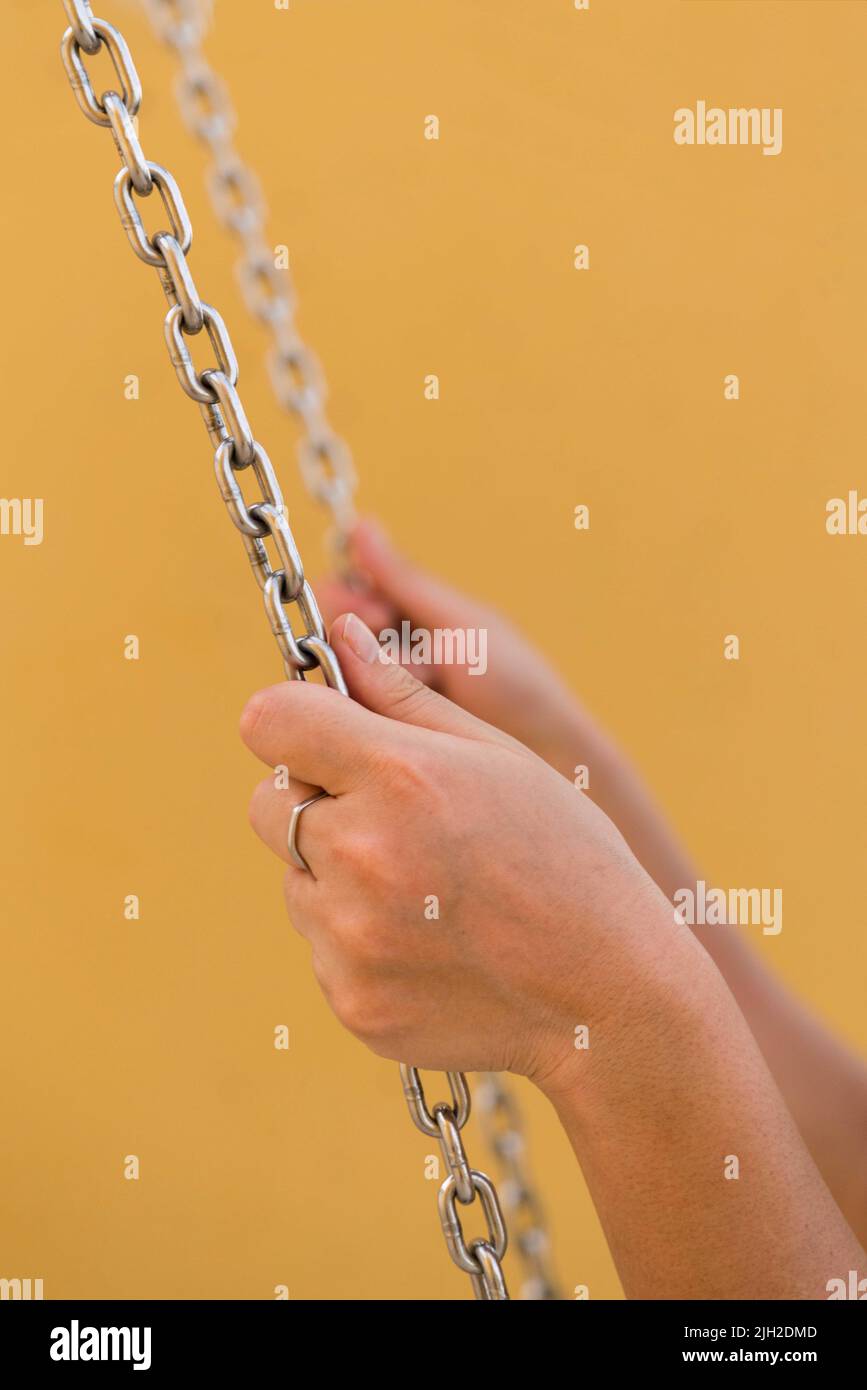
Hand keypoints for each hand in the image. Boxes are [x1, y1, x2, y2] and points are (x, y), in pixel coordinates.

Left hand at [240, 611, 669, 1083]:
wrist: (609, 997)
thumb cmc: (568, 860)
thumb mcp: (501, 759)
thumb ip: (406, 698)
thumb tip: (340, 644)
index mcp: (400, 777)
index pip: (269, 720)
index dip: (294, 719)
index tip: (324, 733)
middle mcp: (360, 855)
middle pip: (267, 803)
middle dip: (312, 799)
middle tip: (391, 817)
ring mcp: (349, 938)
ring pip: (295, 880)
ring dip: (338, 875)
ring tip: (429, 892)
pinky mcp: (349, 1000)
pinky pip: (321, 948)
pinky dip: (358, 941)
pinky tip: (431, 944)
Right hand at [317, 519, 587, 776]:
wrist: (547, 758)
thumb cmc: (517, 684)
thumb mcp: (460, 625)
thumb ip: (405, 582)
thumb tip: (359, 525)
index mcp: (409, 613)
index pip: (346, 593)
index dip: (349, 599)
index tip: (376, 613)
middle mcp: (388, 651)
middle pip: (332, 632)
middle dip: (353, 637)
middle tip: (392, 647)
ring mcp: (382, 694)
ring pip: (336, 674)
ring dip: (367, 675)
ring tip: (421, 681)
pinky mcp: (382, 733)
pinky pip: (351, 715)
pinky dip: (370, 709)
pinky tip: (399, 712)